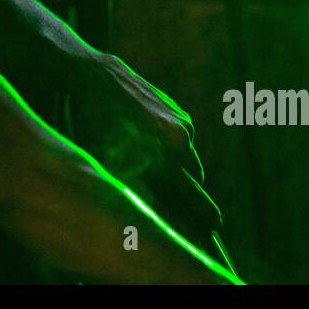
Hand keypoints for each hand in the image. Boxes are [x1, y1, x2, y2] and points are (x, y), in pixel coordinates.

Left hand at [69, 53, 222, 232]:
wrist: (98, 79)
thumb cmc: (94, 127)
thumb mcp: (110, 164)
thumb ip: (138, 188)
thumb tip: (157, 213)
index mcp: (161, 157)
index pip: (191, 196)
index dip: (204, 216)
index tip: (214, 229)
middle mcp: (178, 141)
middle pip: (195, 180)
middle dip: (189, 194)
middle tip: (183, 204)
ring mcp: (183, 125)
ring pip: (189, 161)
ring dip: (178, 169)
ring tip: (149, 162)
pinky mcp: (182, 114)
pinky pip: (184, 142)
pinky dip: (173, 147)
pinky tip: (148, 138)